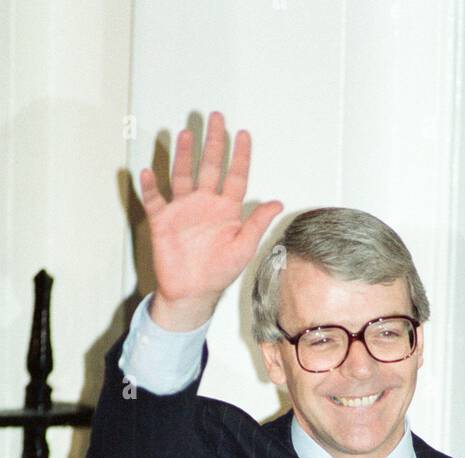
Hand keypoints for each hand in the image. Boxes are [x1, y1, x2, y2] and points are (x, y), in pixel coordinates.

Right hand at [139, 110, 283, 329]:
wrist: (192, 292)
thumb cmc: (218, 272)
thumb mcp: (244, 248)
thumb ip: (257, 223)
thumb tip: (276, 202)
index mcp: (226, 210)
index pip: (235, 176)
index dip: (240, 156)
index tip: (244, 134)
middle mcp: (205, 204)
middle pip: (209, 167)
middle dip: (213, 143)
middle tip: (216, 118)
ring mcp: (183, 210)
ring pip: (182, 175)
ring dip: (183, 155)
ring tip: (186, 134)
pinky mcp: (163, 220)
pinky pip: (155, 199)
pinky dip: (150, 186)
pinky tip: (148, 172)